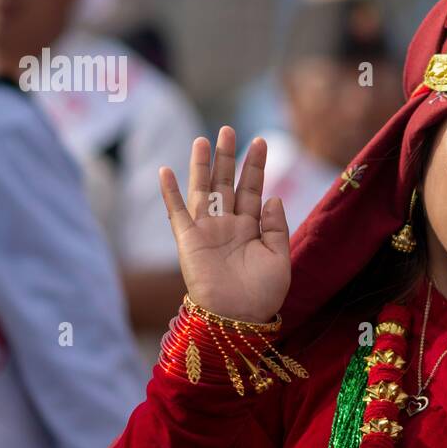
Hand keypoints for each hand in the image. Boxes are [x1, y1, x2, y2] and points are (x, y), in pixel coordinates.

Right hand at [158, 126, 290, 323]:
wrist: (239, 318)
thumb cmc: (262, 294)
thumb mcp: (280, 258)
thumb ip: (276, 227)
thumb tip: (272, 197)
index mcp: (251, 229)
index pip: (252, 190)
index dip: (255, 166)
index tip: (261, 141)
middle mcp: (227, 226)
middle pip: (226, 183)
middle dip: (227, 157)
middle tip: (228, 129)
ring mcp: (207, 231)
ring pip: (203, 191)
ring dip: (201, 166)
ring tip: (203, 139)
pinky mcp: (188, 241)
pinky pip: (177, 213)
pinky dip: (170, 193)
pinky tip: (166, 171)